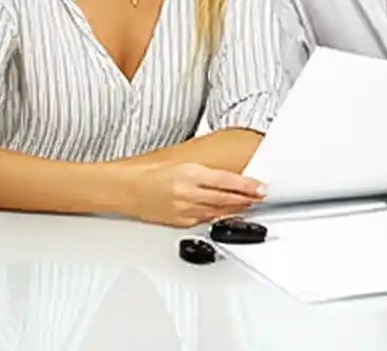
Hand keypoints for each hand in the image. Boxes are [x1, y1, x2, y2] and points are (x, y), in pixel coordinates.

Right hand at [115, 161, 266, 227]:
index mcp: (189, 174)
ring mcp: (183, 209)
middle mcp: (188, 193)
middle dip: (247, 199)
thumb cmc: (148, 174)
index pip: (227, 181)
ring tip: (250, 206)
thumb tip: (227, 179)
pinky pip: (205, 220)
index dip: (248, 186)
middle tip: (261, 197)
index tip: (261, 187)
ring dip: (237, 210)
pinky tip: (228, 215)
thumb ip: (203, 173)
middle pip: (226, 198)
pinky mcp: (178, 221)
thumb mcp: (179, 164)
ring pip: (218, 211)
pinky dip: (219, 217)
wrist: (125, 189)